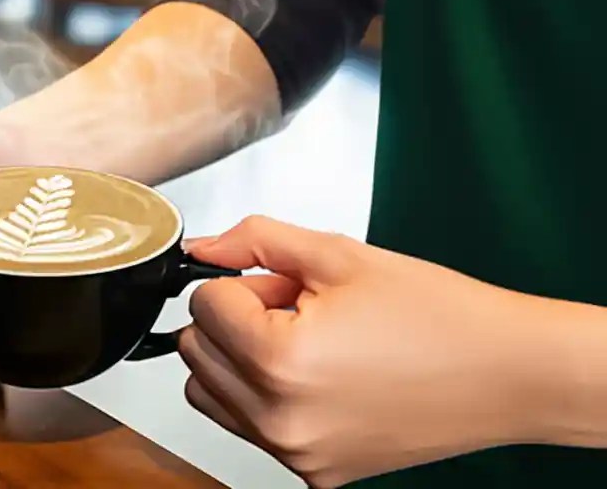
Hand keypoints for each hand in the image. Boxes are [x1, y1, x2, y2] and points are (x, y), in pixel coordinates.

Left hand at [179, 217, 535, 487]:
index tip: (282, 284)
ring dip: (239, 361)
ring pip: (210, 394)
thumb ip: (254, 241)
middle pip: (197, 351)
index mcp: (280, 360)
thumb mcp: (338, 255)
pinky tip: (322, 377)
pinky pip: (251, 428)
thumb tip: (203, 248)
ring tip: (305, 342)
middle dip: (236, 320)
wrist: (509, 374)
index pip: (203, 305)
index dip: (242, 282)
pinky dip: (266, 399)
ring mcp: (296, 452)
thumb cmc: (439, 317)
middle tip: (296, 308)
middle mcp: (280, 418)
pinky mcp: (315, 473)